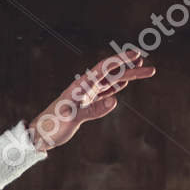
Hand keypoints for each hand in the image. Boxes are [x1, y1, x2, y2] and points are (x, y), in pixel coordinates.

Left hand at [28, 49, 155, 150]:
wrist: (39, 136)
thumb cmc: (52, 126)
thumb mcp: (73, 119)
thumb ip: (93, 110)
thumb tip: (115, 101)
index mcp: (81, 86)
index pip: (104, 68)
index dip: (121, 60)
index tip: (137, 54)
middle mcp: (84, 88)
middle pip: (112, 74)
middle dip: (131, 69)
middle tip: (150, 67)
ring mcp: (85, 96)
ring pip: (110, 83)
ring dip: (127, 77)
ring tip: (145, 71)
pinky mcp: (85, 105)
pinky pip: (103, 93)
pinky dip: (115, 88)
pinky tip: (123, 85)